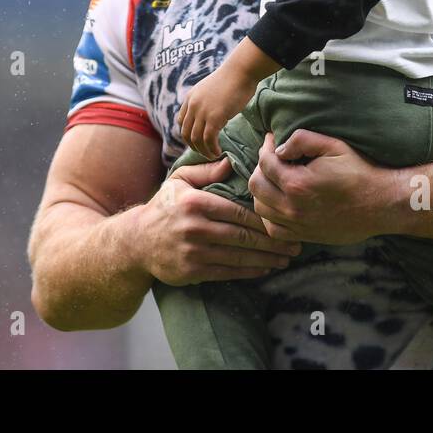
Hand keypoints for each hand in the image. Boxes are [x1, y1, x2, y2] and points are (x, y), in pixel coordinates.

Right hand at [136, 159, 300, 285]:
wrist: (137, 241)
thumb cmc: (164, 207)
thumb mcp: (180, 181)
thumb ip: (206, 171)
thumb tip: (232, 160)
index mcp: (196, 203)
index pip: (238, 212)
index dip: (263, 220)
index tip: (283, 221)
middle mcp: (195, 228)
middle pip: (243, 237)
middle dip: (272, 242)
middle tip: (294, 244)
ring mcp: (194, 252)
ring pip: (238, 257)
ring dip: (266, 259)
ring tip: (285, 259)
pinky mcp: (192, 271)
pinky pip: (227, 272)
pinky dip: (249, 272)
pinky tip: (264, 269)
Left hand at [175, 66, 255, 159]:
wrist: (241, 71)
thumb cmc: (233, 79)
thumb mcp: (212, 89)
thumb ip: (207, 102)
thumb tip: (214, 115)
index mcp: (190, 98)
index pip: (181, 121)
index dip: (188, 134)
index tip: (198, 141)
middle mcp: (192, 105)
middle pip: (186, 133)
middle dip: (194, 146)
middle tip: (204, 152)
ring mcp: (202, 111)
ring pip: (196, 139)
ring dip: (203, 151)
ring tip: (212, 155)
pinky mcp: (214, 117)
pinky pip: (208, 139)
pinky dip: (212, 149)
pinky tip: (218, 151)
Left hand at [248, 130, 392, 244]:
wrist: (381, 205)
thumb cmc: (360, 172)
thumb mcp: (334, 145)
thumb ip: (302, 140)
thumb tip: (279, 148)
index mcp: (297, 183)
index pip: (265, 162)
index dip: (265, 146)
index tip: (271, 139)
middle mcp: (292, 207)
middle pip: (256, 185)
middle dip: (260, 167)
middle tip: (272, 158)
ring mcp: (297, 224)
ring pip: (260, 208)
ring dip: (263, 190)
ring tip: (274, 178)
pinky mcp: (304, 235)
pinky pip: (273, 228)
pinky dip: (270, 215)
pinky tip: (279, 202)